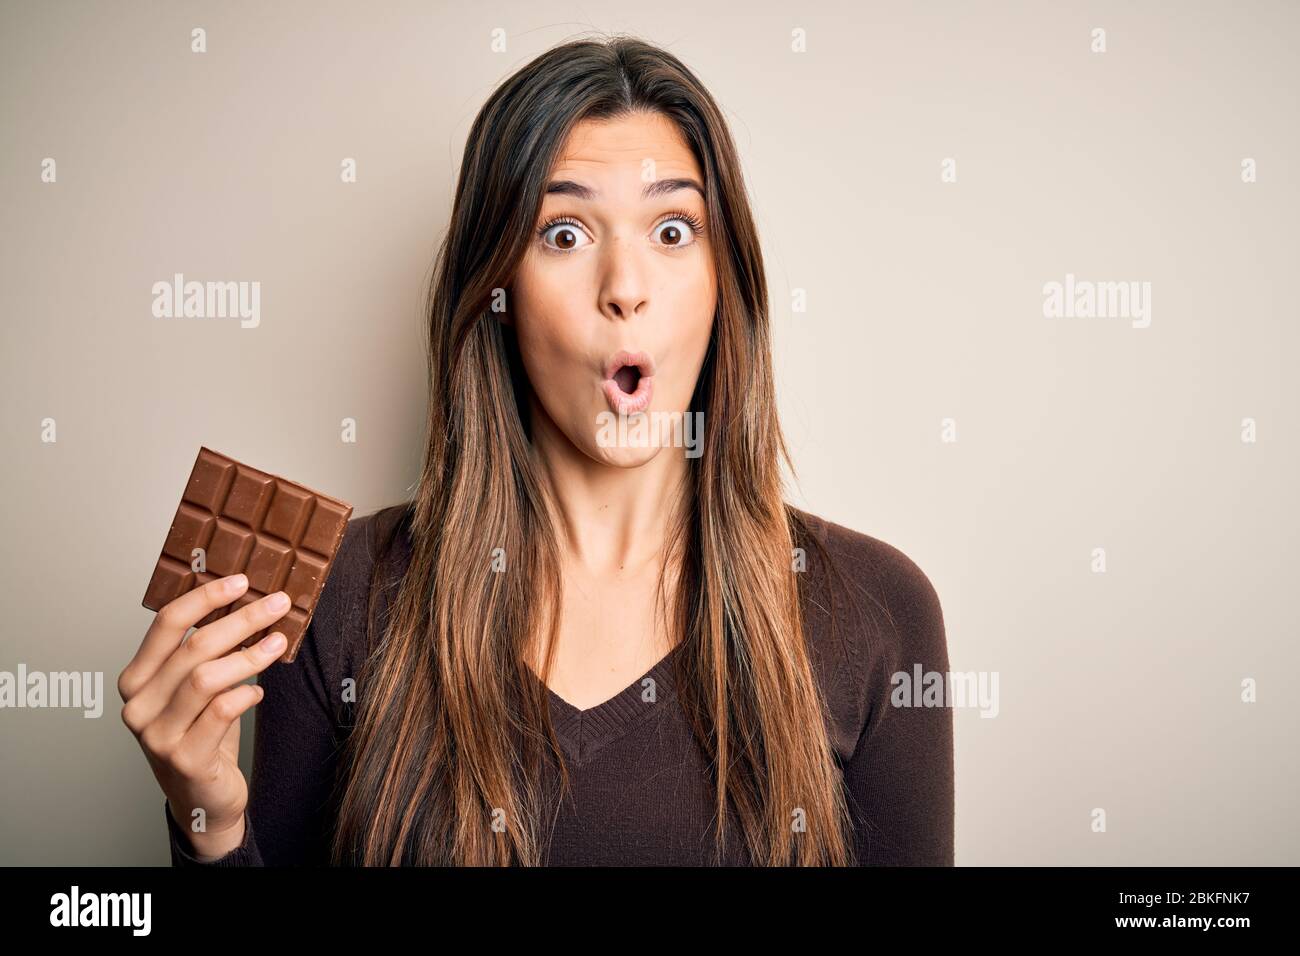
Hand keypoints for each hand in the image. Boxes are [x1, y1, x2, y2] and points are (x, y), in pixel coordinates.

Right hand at [119, 573, 290, 860]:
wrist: (203, 799)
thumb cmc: (203, 735)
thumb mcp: (197, 689)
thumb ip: (206, 652)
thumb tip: (246, 600)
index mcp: (137, 679)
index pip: (165, 623)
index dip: (204, 597)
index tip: (241, 580)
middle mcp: (139, 705)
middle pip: (193, 646)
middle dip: (242, 619)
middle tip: (278, 604)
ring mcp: (157, 735)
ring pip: (206, 677)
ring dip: (250, 655)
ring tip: (277, 643)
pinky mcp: (184, 758)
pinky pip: (221, 711)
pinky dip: (246, 694)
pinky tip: (258, 691)